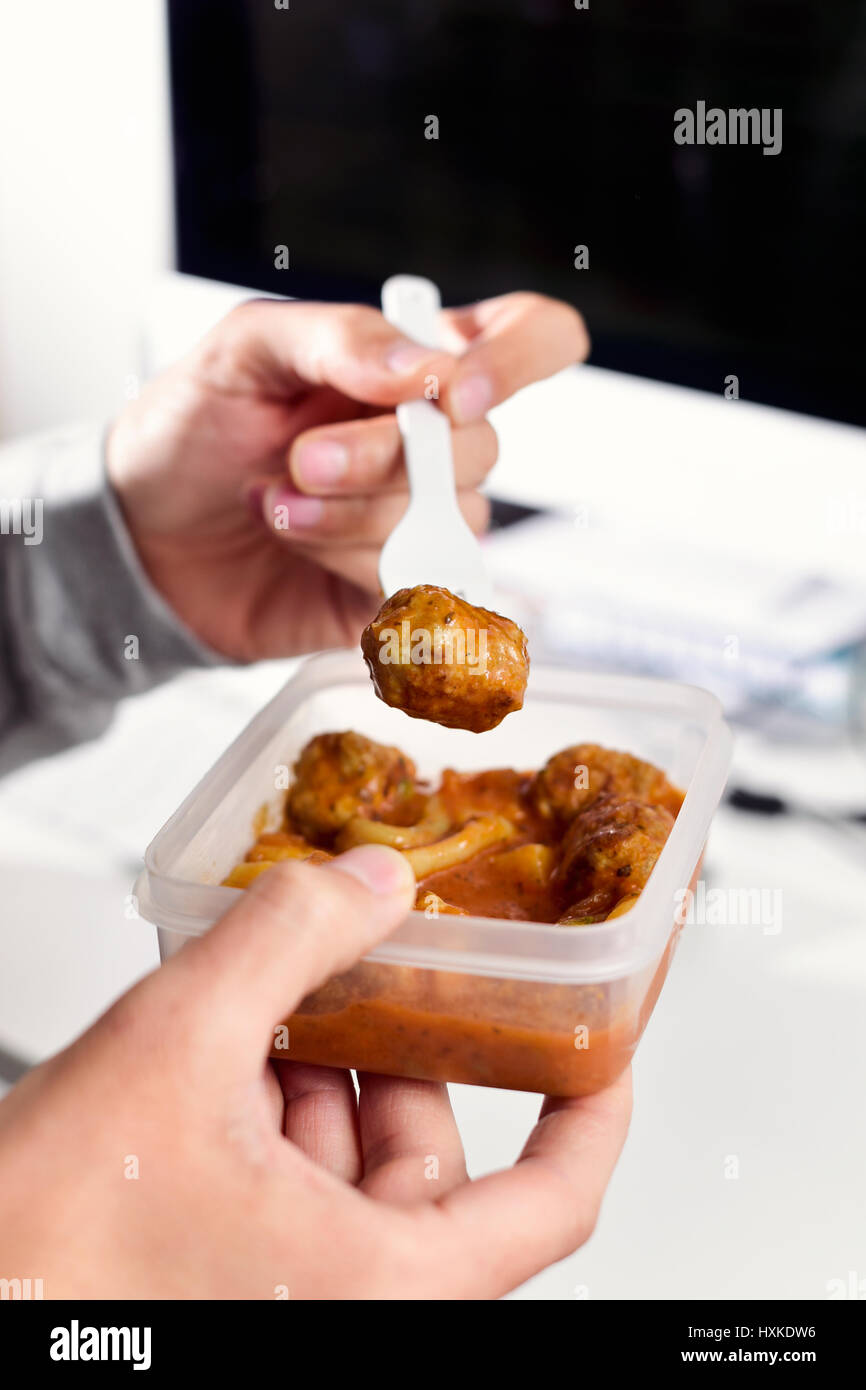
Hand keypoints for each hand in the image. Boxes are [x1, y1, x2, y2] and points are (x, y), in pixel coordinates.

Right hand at [0, 845, 629, 1299]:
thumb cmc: (40, 1245)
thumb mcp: (176, 1045)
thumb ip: (285, 938)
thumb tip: (367, 880)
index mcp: (380, 1287)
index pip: (552, 1204)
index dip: (592, 1112)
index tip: (602, 1048)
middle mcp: (348, 1304)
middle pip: (430, 1162)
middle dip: (400, 1051)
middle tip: (390, 964)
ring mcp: (287, 1295)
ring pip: (347, 1165)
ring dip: (321, 1068)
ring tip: (287, 989)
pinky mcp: (229, 1280)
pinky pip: (286, 1184)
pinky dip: (269, 1107)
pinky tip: (231, 1042)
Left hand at [107, 295, 588, 660]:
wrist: (143, 537)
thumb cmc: (193, 431)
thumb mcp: (244, 351)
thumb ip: (340, 338)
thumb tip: (429, 368)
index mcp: (415, 363)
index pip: (534, 335)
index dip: (520, 357)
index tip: (452, 393)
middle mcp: (437, 439)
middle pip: (483, 445)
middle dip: (381, 457)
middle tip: (298, 459)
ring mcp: (426, 517)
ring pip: (446, 520)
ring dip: (347, 514)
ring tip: (275, 504)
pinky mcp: (402, 586)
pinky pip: (416, 579)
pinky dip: (345, 560)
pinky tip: (295, 543)